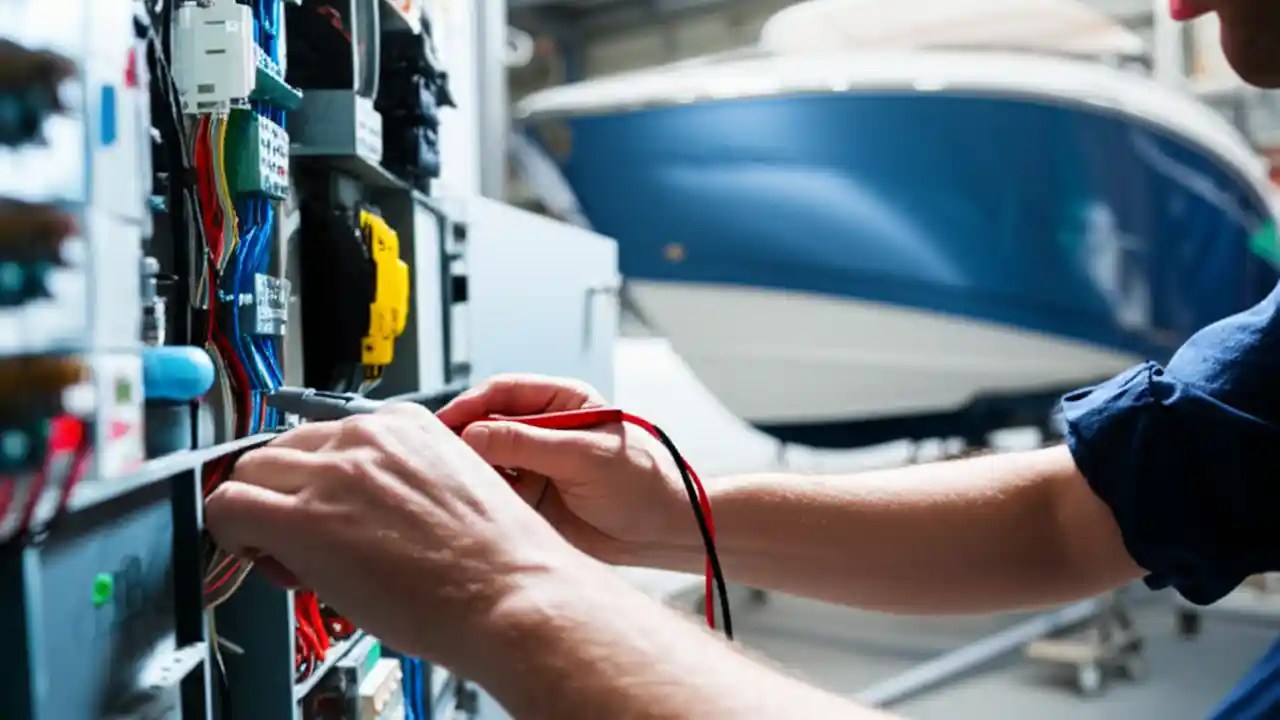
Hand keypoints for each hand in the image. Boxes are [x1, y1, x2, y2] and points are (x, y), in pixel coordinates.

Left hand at [203, 403, 592, 672]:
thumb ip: (398, 483)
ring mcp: (334, 474)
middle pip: (282, 446)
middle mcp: (367, 437)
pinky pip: (229, 508)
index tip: (320, 505)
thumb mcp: (453, 491)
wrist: (513, 593)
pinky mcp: (304, 520)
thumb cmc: (499, 560)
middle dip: (282, 491)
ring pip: (249, 472)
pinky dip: (230, 532)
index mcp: (406, 425)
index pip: (327, 434)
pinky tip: (257, 557)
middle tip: (298, 537)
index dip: (316, 478)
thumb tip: (355, 511)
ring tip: (283, 553)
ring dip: (256, 510)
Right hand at [437, 374, 699, 565]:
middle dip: (465, 438)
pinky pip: (497, 488)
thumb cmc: (641, 484)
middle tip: (441, 458)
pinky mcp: (533, 495)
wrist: (662, 534)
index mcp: (563, 401)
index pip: (504, 391)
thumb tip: (472, 435)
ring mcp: (537, 462)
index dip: (471, 404)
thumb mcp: (584, 457)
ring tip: (459, 483)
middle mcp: (545, 427)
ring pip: (488, 457)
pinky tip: (477, 502)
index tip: (443, 423)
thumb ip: (527, 444)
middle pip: (488, 423)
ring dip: (473, 468)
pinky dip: (485, 493)